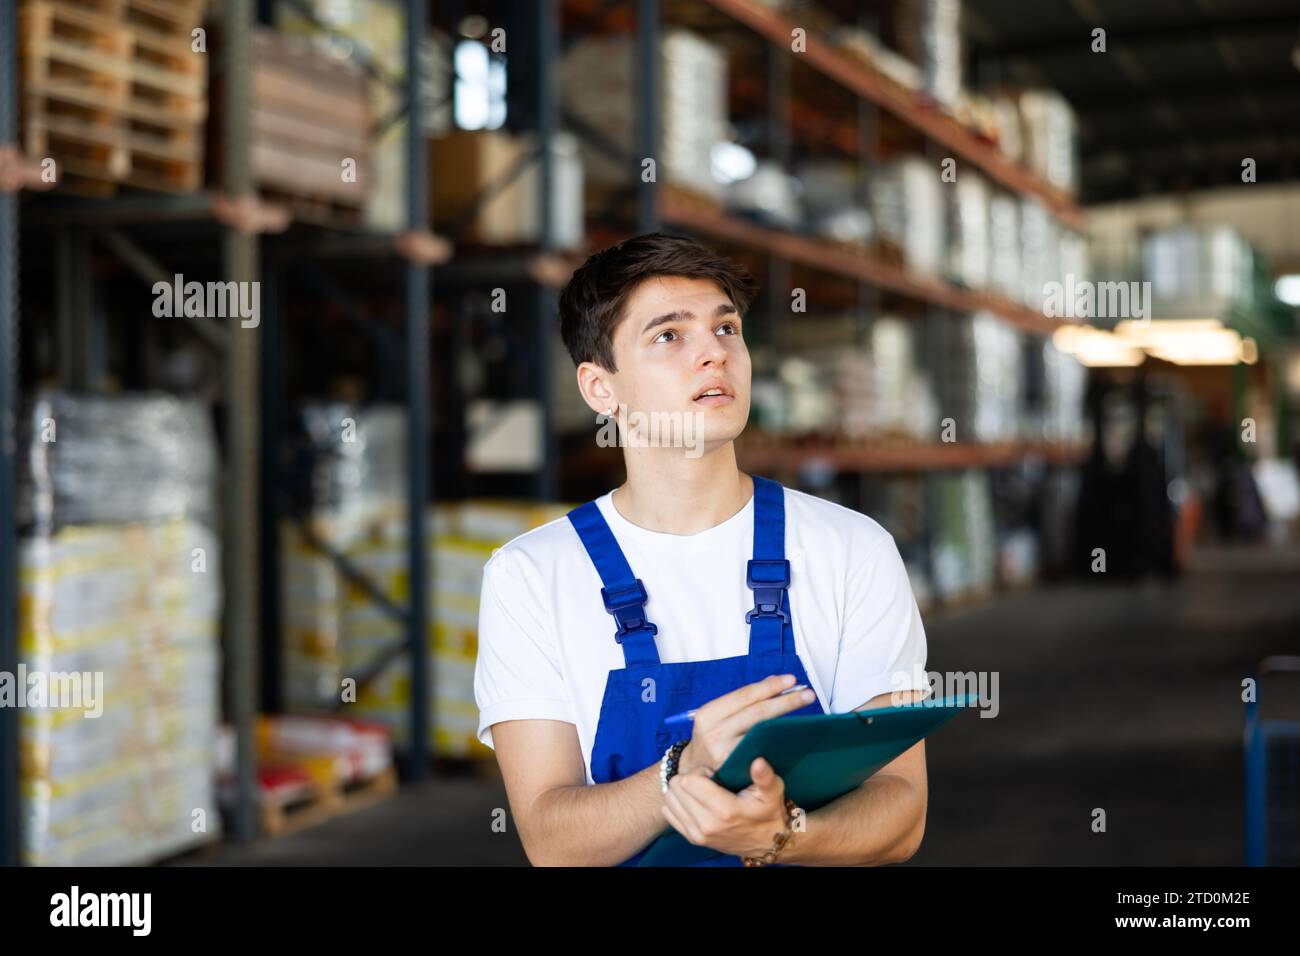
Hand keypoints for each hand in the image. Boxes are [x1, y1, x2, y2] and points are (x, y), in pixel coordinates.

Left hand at [662, 757, 792, 858]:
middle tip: (707, 781)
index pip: (689, 781)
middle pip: (676, 787)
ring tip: (700, 791)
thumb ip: (765, 776)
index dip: (700, 771)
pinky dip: (676, 803)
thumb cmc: (768, 812)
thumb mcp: (773, 792)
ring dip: (682, 790)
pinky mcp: (692, 839)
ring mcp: (697, 834)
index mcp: (724, 810)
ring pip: (669, 799)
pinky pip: (668, 813)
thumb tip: (758, 762)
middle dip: (689, 778)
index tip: (713, 774)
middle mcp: (707, 824)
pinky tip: (694, 801)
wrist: (766, 842)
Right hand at [677, 674, 813, 776]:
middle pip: (757, 712)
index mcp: (707, 715)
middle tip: (807, 694)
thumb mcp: (716, 717)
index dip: (770, 686)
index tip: (791, 680)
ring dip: (786, 718)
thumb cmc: (711, 741)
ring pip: (762, 731)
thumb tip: (774, 682)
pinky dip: (779, 739)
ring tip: (804, 708)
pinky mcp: (737, 771)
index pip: (745, 695)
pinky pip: (763, 751)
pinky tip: (793, 732)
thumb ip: (742, 701)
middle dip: (785, 701)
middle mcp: (714, 734)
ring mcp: (725, 755)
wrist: (695, 776)